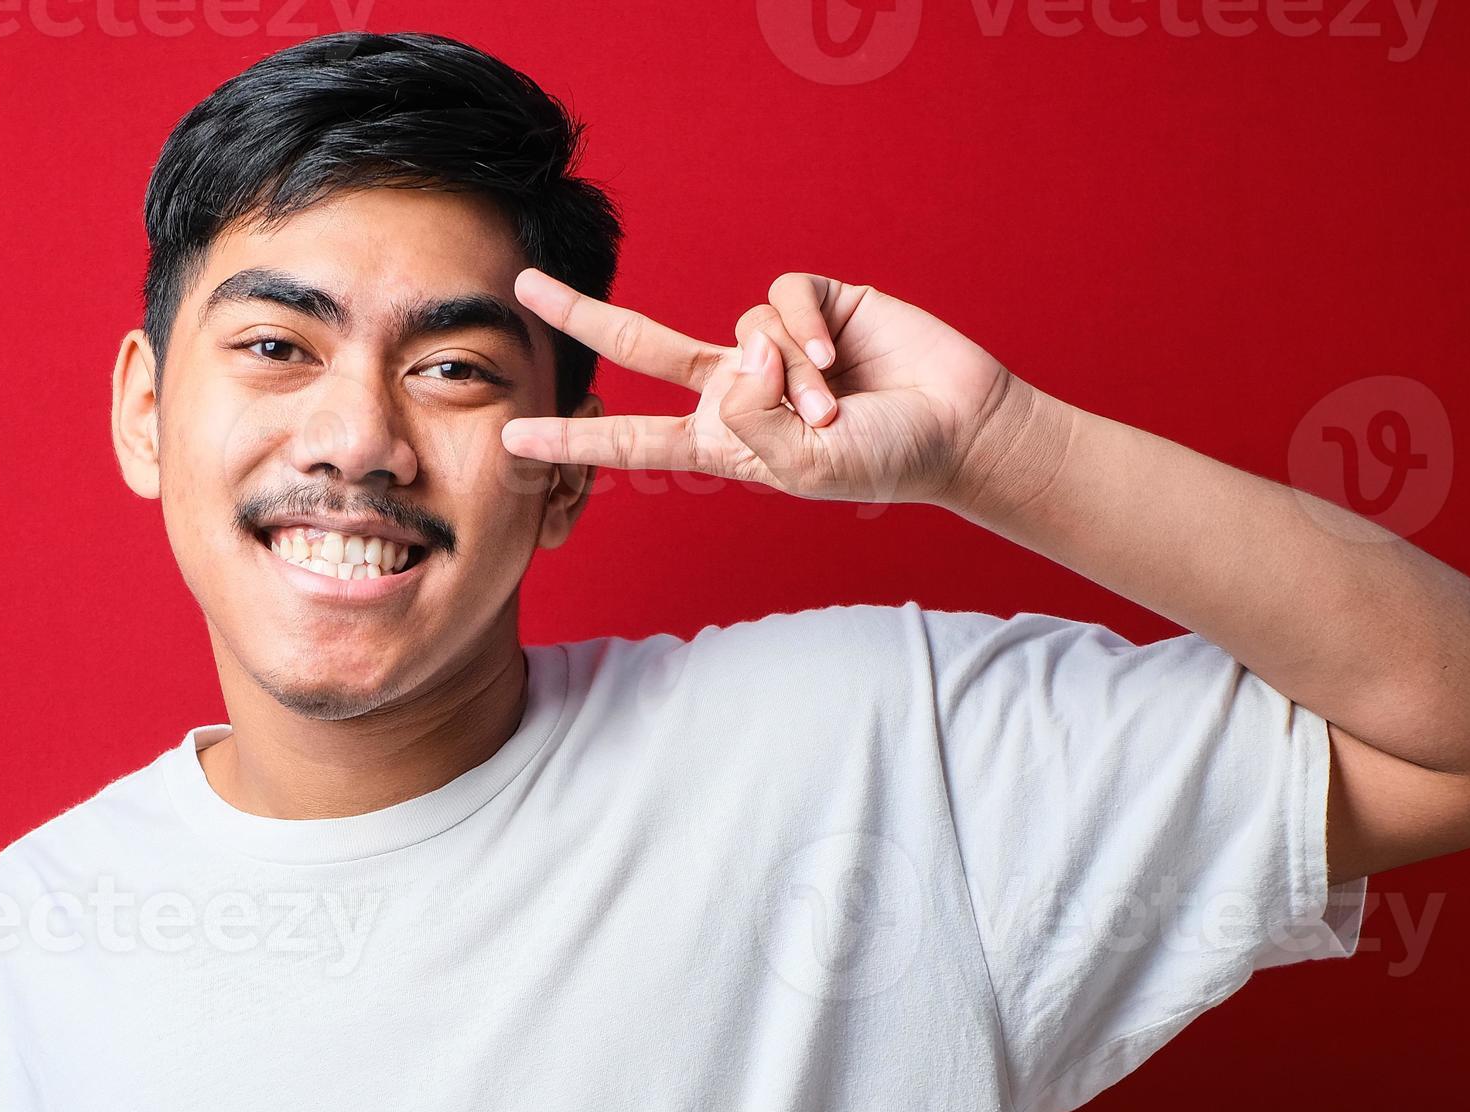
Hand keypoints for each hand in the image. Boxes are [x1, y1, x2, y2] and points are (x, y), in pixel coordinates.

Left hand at [501, 269, 1032, 511]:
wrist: (954, 425)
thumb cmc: (882, 461)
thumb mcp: (807, 467)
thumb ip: (759, 420)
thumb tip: (737, 354)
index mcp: (724, 442)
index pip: (635, 440)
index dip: (576, 440)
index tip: (515, 437)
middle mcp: (736, 388)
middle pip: (641, 346)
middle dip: (583, 315)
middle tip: (522, 287)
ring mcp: (770, 345)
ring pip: (744, 333)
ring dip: (792, 375)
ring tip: (836, 408)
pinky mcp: (812, 304)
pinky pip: (784, 301)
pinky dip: (809, 333)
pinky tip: (842, 361)